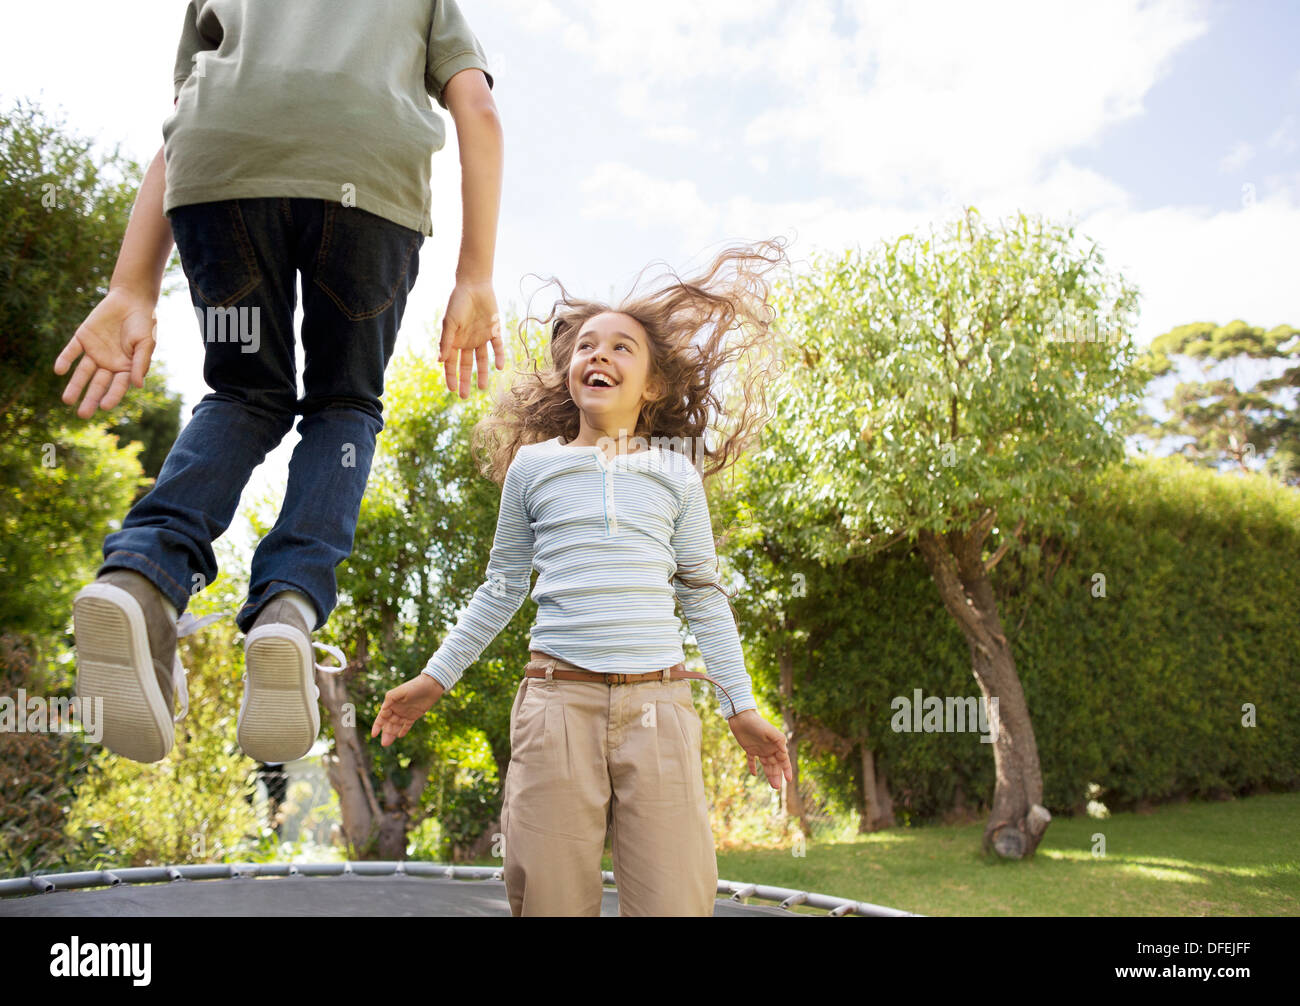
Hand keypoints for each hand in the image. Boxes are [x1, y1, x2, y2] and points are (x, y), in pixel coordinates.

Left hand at [54, 286, 156, 417]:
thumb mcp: (146, 343)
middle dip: (90, 399)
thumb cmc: (143, 323)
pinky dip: (65, 360)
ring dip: (74, 385)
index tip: (104, 407)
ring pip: (82, 372)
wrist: (130, 299)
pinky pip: (72, 351)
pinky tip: (59, 370)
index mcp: (126, 367)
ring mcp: (94, 351)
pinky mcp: (82, 338)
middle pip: (98, 384)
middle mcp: (109, 363)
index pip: (118, 386)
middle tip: (82, 414)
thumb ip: (141, 363)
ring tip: (66, 401)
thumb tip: (138, 385)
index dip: (112, 396)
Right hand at [370, 673, 445, 746]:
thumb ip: (390, 699)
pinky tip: (400, 736)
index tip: (374, 735)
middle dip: (385, 733)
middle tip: (384, 744)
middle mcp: (397, 709)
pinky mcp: (414, 715)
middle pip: (388, 723)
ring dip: (392, 734)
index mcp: (391, 703)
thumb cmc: (415, 686)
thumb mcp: (401, 691)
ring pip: (396, 726)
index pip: (382, 717)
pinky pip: (407, 725)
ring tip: (387, 743)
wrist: (431, 685)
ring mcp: (405, 713)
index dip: (377, 726)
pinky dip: (403, 730)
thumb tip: (383, 709)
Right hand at [438, 279, 503, 397]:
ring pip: (482, 360)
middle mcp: (467, 341)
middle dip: (464, 380)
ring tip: (483, 388)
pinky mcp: (494, 331)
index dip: (451, 376)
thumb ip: (446, 342)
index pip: (451, 363)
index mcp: (454, 340)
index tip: (452, 390)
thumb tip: (440, 362)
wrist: (474, 285)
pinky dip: (499, 357)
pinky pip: (497, 347)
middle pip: (466, 365)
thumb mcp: (449, 322)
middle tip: (464, 397)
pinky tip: (499, 367)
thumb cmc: (457, 302)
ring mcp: (481, 337)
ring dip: (483, 373)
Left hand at [728, 709, 793, 789]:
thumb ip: (779, 741)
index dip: (787, 770)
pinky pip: (752, 761)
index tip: (789, 780)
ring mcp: (759, 750)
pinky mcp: (749, 749)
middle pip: (775, 765)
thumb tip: (785, 752)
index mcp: (776, 745)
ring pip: (766, 765)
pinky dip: (753, 767)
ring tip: (772, 786)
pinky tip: (754, 774)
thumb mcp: (770, 732)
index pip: (784, 760)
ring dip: (769, 775)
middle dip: (777, 776)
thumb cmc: (757, 723)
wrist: (742, 717)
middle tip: (776, 787)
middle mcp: (769, 749)